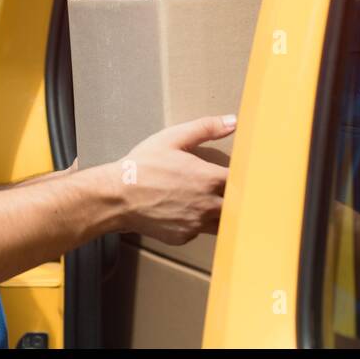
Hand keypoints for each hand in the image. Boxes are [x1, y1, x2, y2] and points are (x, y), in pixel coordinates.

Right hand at [113, 114, 234, 244]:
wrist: (117, 197)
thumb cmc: (143, 165)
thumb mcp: (173, 138)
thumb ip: (206, 128)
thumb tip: (233, 121)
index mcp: (209, 179)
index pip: (241, 181)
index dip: (242, 177)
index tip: (238, 173)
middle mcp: (208, 205)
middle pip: (235, 205)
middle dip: (232, 196)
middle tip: (222, 188)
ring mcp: (196, 224)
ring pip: (220, 222)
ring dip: (217, 212)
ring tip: (201, 199)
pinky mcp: (184, 237)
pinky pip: (198, 231)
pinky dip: (195, 222)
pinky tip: (181, 211)